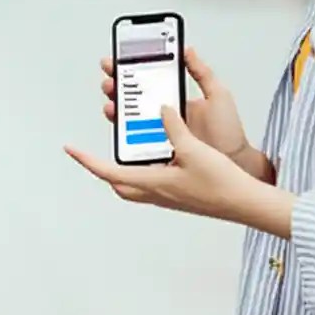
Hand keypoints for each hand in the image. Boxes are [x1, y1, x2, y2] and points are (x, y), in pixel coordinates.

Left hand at [66, 105, 260, 222]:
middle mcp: (156, 193)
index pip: (109, 171)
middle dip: (103, 167)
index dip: (87, 160)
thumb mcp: (193, 149)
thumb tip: (161, 111)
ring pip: (134, 185)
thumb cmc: (221, 183)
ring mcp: (167, 197)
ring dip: (124, 169)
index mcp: (153, 182)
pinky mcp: (179, 195)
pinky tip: (158, 155)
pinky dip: (145, 169)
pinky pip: (152, 183)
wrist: (243, 203)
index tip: (70, 149)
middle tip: (95, 152)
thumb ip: (174, 128)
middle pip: (118, 182)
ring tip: (126, 148)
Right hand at [101, 46, 251, 159]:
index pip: (148, 82)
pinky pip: (135, 144)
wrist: (235, 162)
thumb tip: (187, 50)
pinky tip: (121, 128)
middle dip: (116, 88)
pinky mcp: (157, 153)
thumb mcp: (218, 95)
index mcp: (176, 101)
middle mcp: (165, 117)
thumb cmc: (229, 133)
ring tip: (112, 104)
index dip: (130, 71)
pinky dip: (124, 136)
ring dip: (116, 110)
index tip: (118, 61)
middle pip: (133, 101)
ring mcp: (160, 135)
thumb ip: (202, 72)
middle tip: (110, 82)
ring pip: (129, 121)